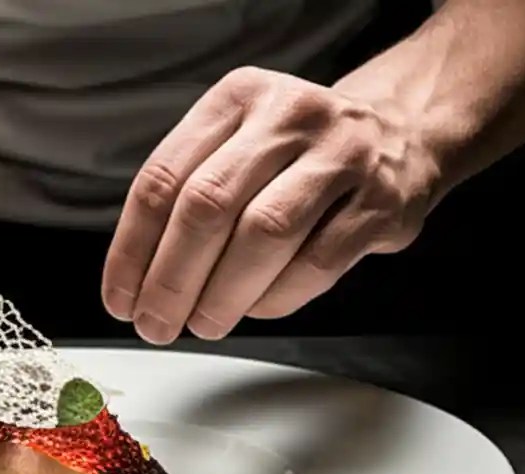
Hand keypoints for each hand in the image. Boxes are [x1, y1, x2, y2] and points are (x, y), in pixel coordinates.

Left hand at [102, 66, 439, 343]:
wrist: (404, 132)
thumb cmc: (301, 153)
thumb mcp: (241, 141)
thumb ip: (190, 191)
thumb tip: (137, 278)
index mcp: (237, 98)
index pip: (163, 177)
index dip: (132, 248)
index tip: (120, 297)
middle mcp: (287, 116)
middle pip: (208, 205)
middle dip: (171, 279)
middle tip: (155, 322)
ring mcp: (340, 155)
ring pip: (263, 233)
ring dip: (222, 294)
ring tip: (202, 323)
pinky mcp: (380, 201)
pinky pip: (316, 262)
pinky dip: (277, 296)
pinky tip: (256, 308)